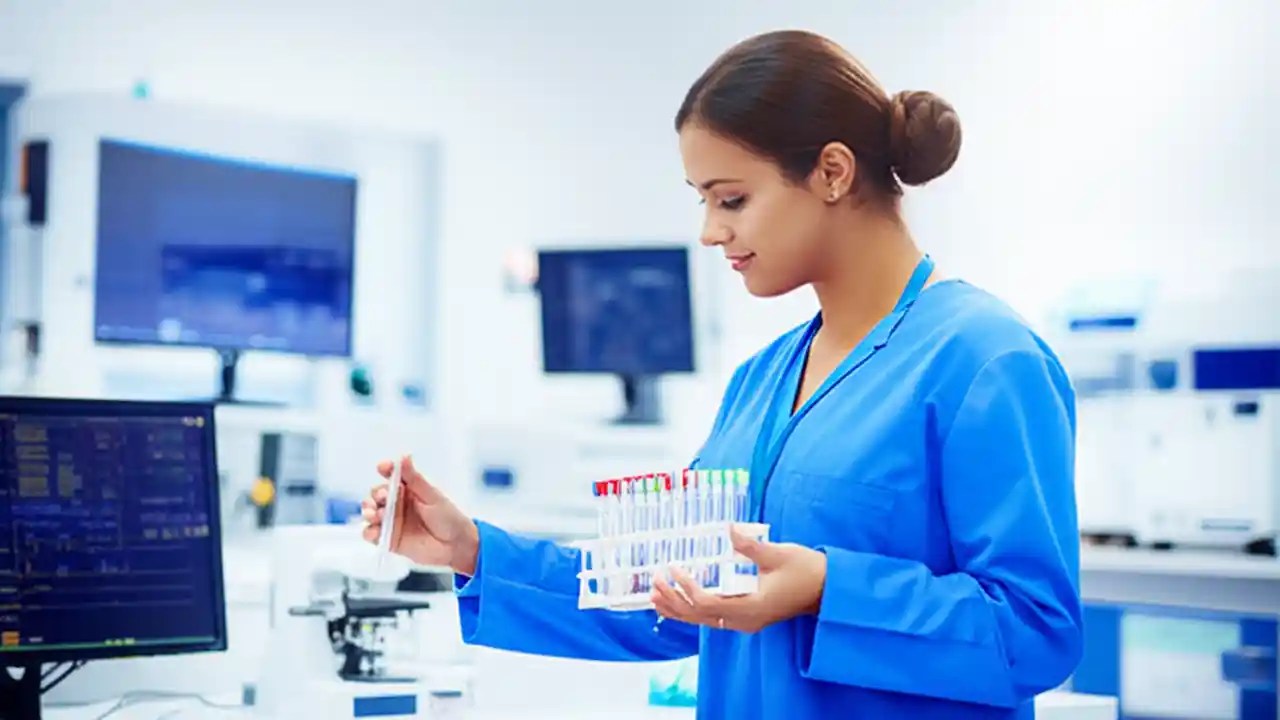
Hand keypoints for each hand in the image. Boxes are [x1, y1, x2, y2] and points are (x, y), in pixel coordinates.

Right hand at [361, 455, 479, 574]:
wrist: (455, 545)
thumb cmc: (447, 516)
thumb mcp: (432, 495)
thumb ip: (415, 479)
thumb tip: (403, 456)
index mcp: (406, 489)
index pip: (391, 476)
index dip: (385, 470)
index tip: (382, 467)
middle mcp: (396, 503)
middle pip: (376, 495)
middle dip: (375, 496)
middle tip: (382, 499)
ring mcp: (391, 521)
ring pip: (370, 513)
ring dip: (368, 512)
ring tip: (375, 515)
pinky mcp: (388, 539)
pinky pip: (372, 534)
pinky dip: (369, 532)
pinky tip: (375, 531)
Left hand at [651, 527, 825, 632]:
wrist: (828, 590)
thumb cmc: (806, 571)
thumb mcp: (777, 554)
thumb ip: (750, 545)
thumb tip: (729, 529)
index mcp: (750, 607)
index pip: (707, 603)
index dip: (687, 589)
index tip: (675, 569)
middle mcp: (744, 620)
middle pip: (699, 616)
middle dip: (673, 601)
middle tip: (653, 583)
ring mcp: (745, 620)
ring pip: (703, 619)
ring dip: (679, 608)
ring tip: (655, 595)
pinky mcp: (747, 615)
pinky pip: (713, 617)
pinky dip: (693, 609)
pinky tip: (679, 601)